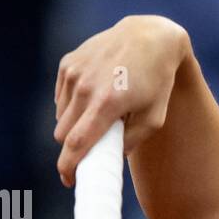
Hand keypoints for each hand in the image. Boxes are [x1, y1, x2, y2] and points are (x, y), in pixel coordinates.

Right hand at [53, 15, 190, 185]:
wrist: (150, 38)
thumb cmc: (157, 82)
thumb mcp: (153, 118)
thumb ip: (130, 142)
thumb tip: (110, 159)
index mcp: (107, 104)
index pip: (77, 143)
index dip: (68, 166)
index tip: (69, 180)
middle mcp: (86, 87)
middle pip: (63, 133)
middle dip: (74, 147)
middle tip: (91, 150)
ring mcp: (74, 72)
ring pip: (61, 116)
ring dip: (74, 125)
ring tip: (100, 117)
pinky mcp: (68, 63)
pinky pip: (62, 97)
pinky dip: (73, 105)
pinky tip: (93, 98)